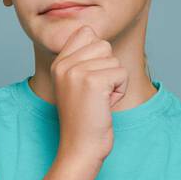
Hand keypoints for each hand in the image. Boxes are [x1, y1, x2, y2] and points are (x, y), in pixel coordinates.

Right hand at [52, 24, 127, 163]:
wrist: (80, 147)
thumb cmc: (84, 118)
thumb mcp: (76, 83)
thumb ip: (83, 59)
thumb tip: (97, 36)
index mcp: (58, 63)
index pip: (86, 32)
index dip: (98, 53)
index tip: (90, 79)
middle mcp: (64, 64)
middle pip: (104, 45)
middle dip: (108, 69)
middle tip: (96, 93)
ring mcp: (76, 72)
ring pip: (114, 60)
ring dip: (115, 82)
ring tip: (99, 100)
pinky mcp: (93, 81)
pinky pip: (122, 74)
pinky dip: (120, 91)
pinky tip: (105, 105)